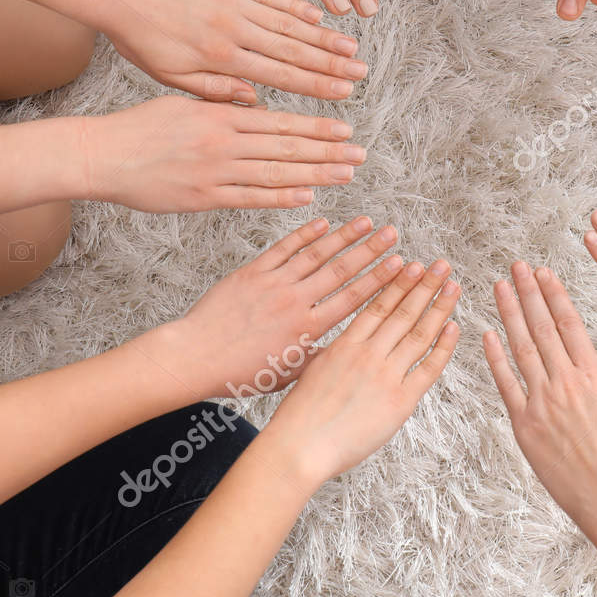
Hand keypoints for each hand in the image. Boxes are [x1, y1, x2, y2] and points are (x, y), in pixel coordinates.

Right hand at [77, 94, 363, 211]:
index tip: (345, 130)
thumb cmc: (140, 127)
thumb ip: (221, 103)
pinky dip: (280, 197)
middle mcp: (224, 141)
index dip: (316, 127)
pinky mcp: (203, 198)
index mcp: (220, 114)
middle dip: (327, 151)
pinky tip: (307, 196)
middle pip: (287, 146)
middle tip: (360, 154)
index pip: (280, 121)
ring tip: (345, 174)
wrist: (101, 154)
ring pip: (276, 172)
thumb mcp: (183, 101)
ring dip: (315, 175)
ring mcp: (215, 171)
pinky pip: (250, 198)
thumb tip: (254, 101)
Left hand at [89, 0, 367, 103]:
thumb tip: (254, 101)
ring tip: (351, 47)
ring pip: (288, 22)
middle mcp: (234, 29)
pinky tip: (319, 14)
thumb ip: (215, 90)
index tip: (343, 94)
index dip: (316, 86)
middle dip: (331, 64)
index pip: (280, 75)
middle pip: (294, 50)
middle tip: (361, 74)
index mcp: (221, 58)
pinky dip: (296, 5)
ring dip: (323, 36)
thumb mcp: (171, 77)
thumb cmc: (140, 39)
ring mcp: (234, 1)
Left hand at [147, 215, 403, 399]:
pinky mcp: (251, 273)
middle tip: (392, 234)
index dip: (380, 279)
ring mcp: (273, 284)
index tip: (401, 265)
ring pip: (316, 254)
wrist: (195, 357)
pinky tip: (322, 223)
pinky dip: (304, 234)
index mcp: (307, 329)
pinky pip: (283, 249)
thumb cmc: (239, 373)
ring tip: (367, 221)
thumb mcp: (287, 374)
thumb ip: (316, 356)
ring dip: (344, 236)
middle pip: (341, 270)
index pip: (353, 298)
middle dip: (371, 250)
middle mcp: (295, 302)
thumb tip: (342, 348)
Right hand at [268, 257, 460, 482]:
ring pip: (419, 334)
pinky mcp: (400, 401)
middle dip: (425, 285)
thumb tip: (346, 346)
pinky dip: (443, 346)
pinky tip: (453, 327)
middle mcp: (368, 355)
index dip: (398, 283)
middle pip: (403, 312)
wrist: (299, 446)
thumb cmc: (300, 416)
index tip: (412, 266)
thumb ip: (335, 355)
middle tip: (441, 265)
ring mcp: (385, 376)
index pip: (378, 306)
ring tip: (453, 286)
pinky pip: (428, 368)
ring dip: (439, 307)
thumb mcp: (312, 371)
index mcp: (344, 345)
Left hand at [483, 261, 596, 548]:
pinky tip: (487, 334)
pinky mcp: (526, 427)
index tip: (543, 271)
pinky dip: (495, 358)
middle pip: (542, 327)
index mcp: (595, 375)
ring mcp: (543, 404)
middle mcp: (567, 383)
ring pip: (522, 349)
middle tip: (515, 266)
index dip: (554, 294)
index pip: (570, 323)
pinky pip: (506, 385)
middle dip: (527, 293)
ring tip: (499, 287)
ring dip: (508, 314)